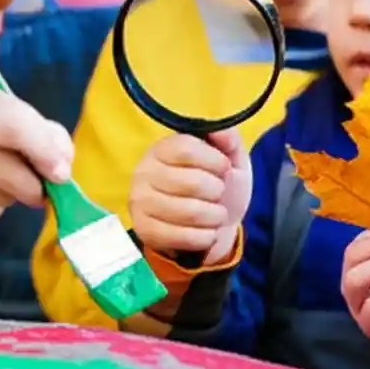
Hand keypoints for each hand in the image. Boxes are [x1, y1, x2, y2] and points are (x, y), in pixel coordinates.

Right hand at [0, 84, 72, 223]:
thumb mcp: (9, 118)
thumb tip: (62, 167)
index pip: (13, 127)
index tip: (61, 174)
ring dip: (11, 195)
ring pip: (2, 198)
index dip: (43, 152)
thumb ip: (45, 134)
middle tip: (35, 184)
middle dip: (35, 185)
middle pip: (13, 174)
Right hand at [129, 130, 250, 265]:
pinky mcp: (144, 231)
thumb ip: (228, 139)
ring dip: (215, 216)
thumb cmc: (216, 185)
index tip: (225, 167)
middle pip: (192, 182)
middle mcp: (144, 172)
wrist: (208, 224)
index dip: (214, 160)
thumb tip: (221, 131)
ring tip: (217, 214)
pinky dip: (205, 237)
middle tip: (220, 193)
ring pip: (190, 212)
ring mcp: (140, 203)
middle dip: (218, 191)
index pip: (187, 149)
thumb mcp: (229, 157)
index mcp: (161, 149)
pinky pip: (183, 237)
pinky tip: (207, 232)